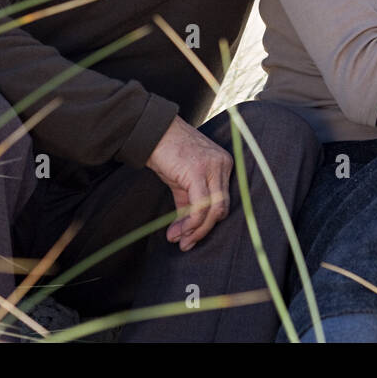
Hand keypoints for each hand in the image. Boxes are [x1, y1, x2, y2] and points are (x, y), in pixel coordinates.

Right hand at [145, 116, 232, 250]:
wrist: (153, 133)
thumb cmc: (168, 155)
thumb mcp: (182, 183)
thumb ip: (186, 207)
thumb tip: (179, 237)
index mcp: (224, 166)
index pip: (223, 203)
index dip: (207, 225)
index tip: (190, 239)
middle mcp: (223, 165)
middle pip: (222, 209)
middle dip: (203, 231)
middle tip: (185, 244)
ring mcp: (213, 167)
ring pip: (214, 210)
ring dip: (196, 230)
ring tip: (180, 240)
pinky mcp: (197, 171)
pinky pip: (200, 205)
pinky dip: (191, 222)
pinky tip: (178, 231)